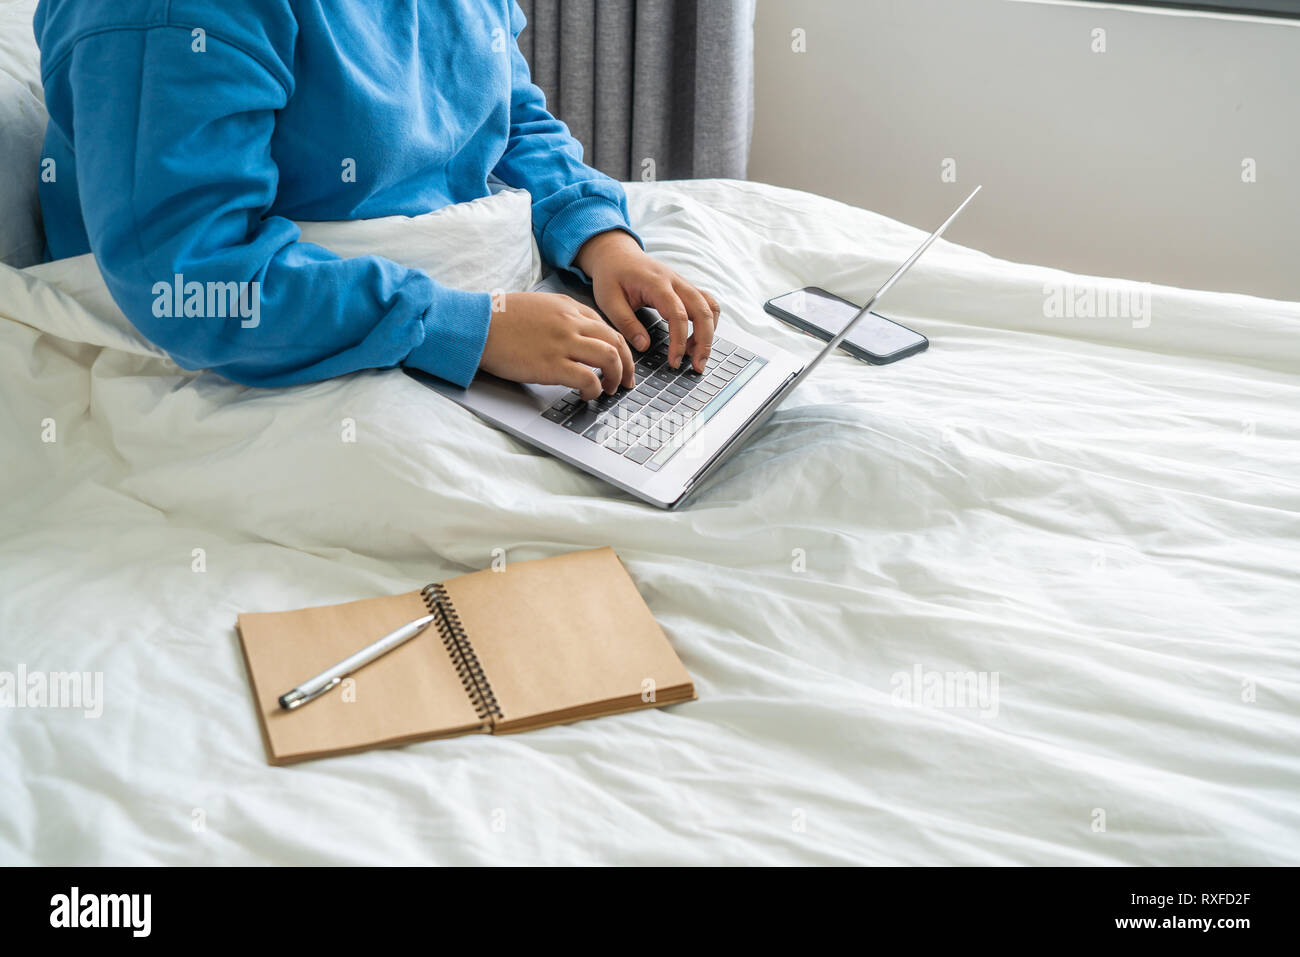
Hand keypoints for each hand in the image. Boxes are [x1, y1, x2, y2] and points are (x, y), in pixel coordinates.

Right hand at [478, 292, 634, 399]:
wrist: (477, 326)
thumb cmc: (498, 319)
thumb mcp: (535, 306)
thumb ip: (558, 317)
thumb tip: (570, 335)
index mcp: (567, 307)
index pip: (605, 325)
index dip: (616, 346)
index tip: (618, 360)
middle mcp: (571, 322)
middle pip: (615, 341)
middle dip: (627, 363)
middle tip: (627, 379)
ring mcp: (563, 343)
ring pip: (610, 357)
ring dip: (617, 376)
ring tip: (612, 389)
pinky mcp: (553, 364)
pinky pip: (589, 378)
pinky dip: (596, 389)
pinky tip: (589, 395)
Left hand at [574, 230, 719, 372]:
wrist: (616, 254)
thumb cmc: (611, 276)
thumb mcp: (608, 300)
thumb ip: (626, 323)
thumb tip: (644, 346)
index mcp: (656, 283)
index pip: (678, 314)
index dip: (679, 341)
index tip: (674, 362)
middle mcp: (676, 281)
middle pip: (704, 311)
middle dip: (705, 341)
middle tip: (698, 366)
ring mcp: (684, 283)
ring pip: (710, 307)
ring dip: (709, 333)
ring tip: (694, 356)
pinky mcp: (686, 288)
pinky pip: (707, 304)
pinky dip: (707, 324)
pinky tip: (694, 340)